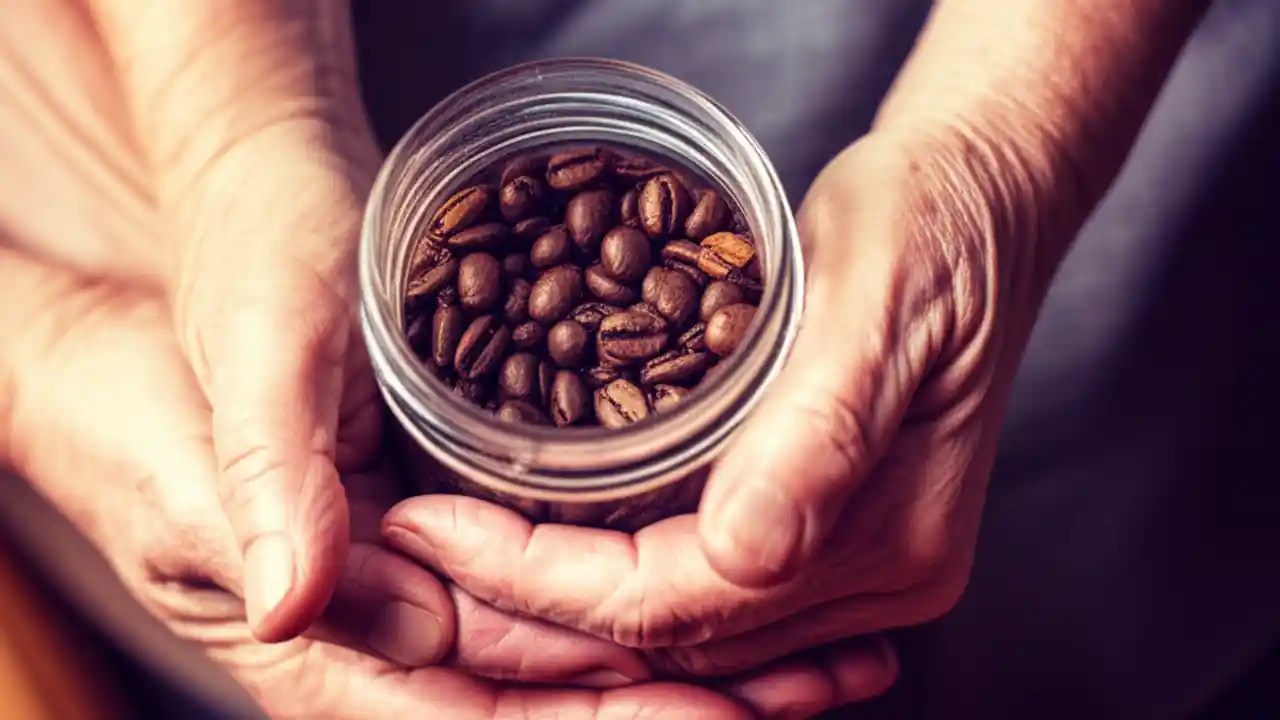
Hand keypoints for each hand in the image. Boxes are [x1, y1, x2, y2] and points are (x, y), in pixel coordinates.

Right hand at [0, 265, 777, 717]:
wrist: (196, 265)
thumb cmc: (182, 333)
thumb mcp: (222, 393)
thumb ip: (260, 498)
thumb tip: (310, 606)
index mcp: (316, 623)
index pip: (467, 710)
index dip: (596, 718)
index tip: (712, 713)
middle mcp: (384, 620)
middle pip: (544, 697)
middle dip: (682, 698)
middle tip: (815, 685)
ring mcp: (427, 576)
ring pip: (572, 647)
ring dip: (692, 654)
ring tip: (822, 652)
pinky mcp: (460, 520)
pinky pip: (565, 578)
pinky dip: (653, 588)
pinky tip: (736, 581)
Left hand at [382, 129, 1031, 668]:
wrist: (978, 204)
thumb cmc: (927, 228)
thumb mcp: (876, 302)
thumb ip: (821, 433)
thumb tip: (747, 549)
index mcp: (891, 535)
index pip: (682, 599)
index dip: (547, 581)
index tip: (433, 529)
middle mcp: (882, 577)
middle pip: (676, 634)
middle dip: (535, 603)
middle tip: (420, 547)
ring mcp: (867, 569)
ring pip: (687, 628)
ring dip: (570, 600)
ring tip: (463, 549)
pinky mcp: (843, 539)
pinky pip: (714, 594)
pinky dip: (627, 578)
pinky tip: (558, 546)